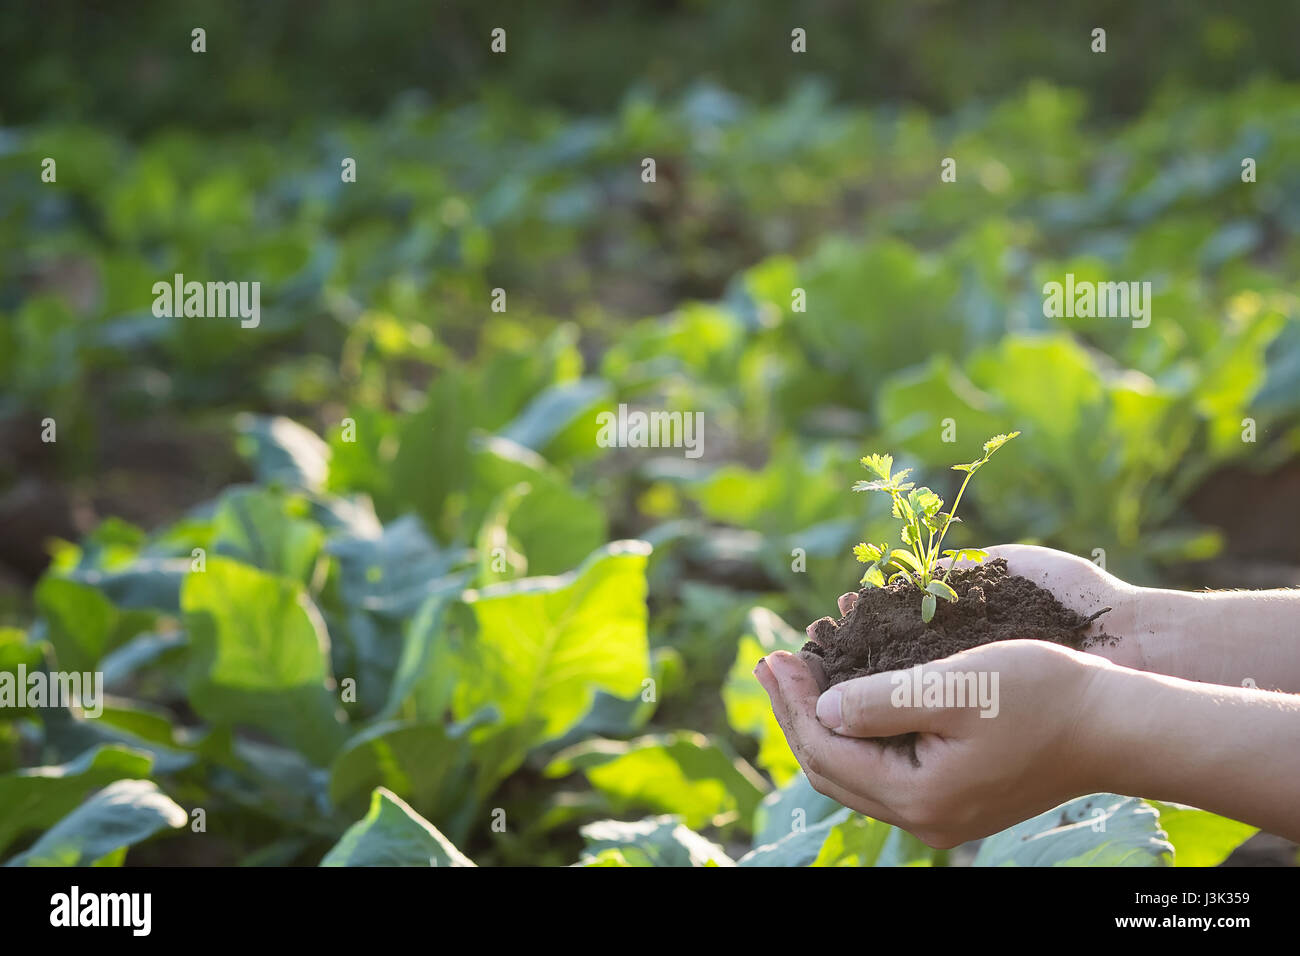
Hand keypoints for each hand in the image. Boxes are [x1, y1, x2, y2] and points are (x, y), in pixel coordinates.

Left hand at [755, 640, 1112, 847]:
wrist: (1114, 724)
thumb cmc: (1041, 694)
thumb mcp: (954, 685)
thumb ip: (881, 700)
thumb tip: (822, 710)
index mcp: (919, 796)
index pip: (826, 751)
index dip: (792, 702)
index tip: (772, 654)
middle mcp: (924, 818)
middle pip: (832, 768)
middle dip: (796, 712)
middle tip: (773, 661)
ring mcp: (942, 814)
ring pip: (855, 770)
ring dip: (823, 721)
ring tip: (800, 673)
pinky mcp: (957, 797)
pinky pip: (884, 768)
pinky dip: (857, 731)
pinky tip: (848, 695)